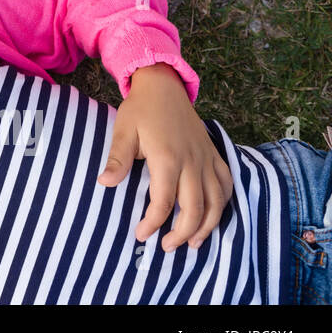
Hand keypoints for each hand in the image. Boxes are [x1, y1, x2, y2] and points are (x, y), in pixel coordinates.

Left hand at [99, 64, 232, 250]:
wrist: (163, 86)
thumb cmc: (140, 110)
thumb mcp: (123, 131)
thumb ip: (117, 159)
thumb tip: (104, 183)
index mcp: (167, 158)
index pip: (163, 202)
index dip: (153, 223)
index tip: (141, 235)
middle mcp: (192, 162)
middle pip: (195, 208)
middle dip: (182, 233)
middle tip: (166, 246)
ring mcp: (207, 159)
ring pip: (217, 201)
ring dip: (207, 226)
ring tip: (193, 243)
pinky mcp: (214, 155)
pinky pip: (227, 184)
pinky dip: (224, 204)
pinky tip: (214, 216)